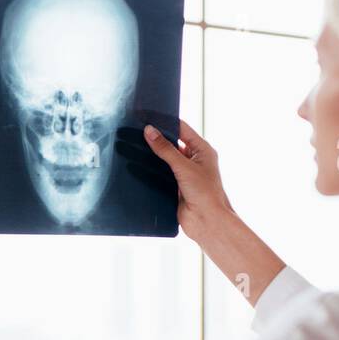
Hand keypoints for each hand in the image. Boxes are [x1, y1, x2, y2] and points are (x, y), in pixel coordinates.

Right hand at [142, 119, 235, 244]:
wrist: (206, 222)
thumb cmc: (205, 193)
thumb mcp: (184, 167)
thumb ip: (165, 149)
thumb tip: (149, 131)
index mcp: (202, 150)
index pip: (182, 129)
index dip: (166, 122)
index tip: (148, 117)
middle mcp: (194, 160)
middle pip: (172, 144)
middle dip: (156, 139)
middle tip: (136, 130)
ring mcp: (184, 174)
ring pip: (164, 160)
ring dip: (151, 155)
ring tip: (132, 146)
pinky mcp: (175, 187)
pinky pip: (160, 175)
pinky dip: (150, 171)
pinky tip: (135, 166)